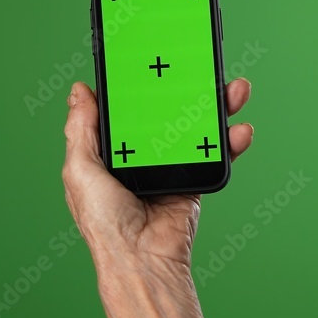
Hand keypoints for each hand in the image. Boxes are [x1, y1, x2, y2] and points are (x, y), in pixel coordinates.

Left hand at [62, 78, 253, 317]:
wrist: (143, 258)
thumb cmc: (105, 224)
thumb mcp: (80, 170)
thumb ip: (81, 129)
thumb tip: (78, 91)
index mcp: (112, 149)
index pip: (128, 107)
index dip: (141, 83)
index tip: (153, 58)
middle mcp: (142, 153)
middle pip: (170, 109)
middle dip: (189, 87)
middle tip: (201, 67)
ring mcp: (171, 164)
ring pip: (198, 126)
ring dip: (218, 106)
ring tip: (232, 90)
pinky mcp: (195, 178)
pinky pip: (216, 154)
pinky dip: (230, 140)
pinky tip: (238, 130)